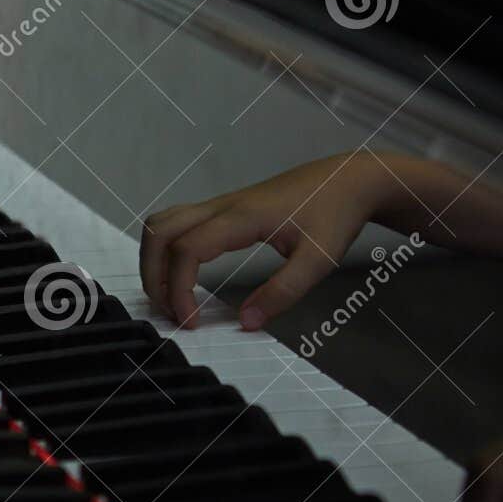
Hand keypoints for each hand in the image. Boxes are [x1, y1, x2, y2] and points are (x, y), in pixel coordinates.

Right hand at [140, 153, 390, 329]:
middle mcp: (221, 206)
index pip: (185, 250)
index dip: (178, 290)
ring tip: (170, 297)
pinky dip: (166, 251)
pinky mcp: (222, 208)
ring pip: (161, 225)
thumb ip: (283, 293)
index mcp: (241, 217)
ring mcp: (219, 205)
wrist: (349, 179)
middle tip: (172, 313)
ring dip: (154, 262)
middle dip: (153, 278)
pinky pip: (176, 224)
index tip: (192, 322)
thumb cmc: (335, 213)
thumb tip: (247, 322)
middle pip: (158, 233)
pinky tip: (183, 276)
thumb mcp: (318, 261)